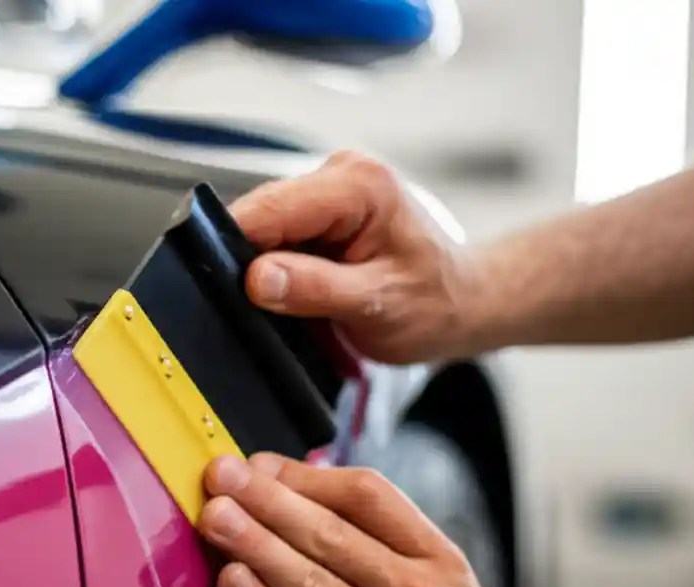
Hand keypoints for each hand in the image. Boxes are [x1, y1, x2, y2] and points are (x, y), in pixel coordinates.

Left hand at [200, 453, 542, 586]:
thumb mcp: (441, 576)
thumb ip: (379, 533)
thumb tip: (293, 484)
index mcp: (439, 560)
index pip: (368, 498)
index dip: (306, 477)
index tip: (259, 466)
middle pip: (332, 537)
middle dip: (268, 502)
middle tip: (222, 478)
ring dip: (256, 548)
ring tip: (218, 520)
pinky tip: (233, 583)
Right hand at [231, 151, 481, 363]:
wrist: (461, 303)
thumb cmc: (434, 302)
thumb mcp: (378, 305)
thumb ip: (315, 289)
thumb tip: (256, 278)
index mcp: (359, 186)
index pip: (272, 207)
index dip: (239, 246)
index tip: (231, 287)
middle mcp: (341, 174)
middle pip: (262, 212)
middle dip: (253, 259)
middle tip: (274, 305)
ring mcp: (328, 189)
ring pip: (264, 225)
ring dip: (267, 264)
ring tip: (300, 298)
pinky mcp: (319, 210)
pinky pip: (277, 234)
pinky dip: (279, 264)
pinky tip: (302, 286)